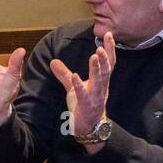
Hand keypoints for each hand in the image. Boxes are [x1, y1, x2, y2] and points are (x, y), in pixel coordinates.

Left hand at [50, 31, 116, 148]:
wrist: (87, 127)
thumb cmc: (83, 104)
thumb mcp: (73, 87)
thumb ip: (64, 74)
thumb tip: (53, 61)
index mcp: (101, 81)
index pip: (108, 63)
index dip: (109, 49)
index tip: (109, 35)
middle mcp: (101, 88)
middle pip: (106, 70)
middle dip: (104, 58)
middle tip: (101, 46)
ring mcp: (95, 97)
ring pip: (99, 81)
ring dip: (96, 68)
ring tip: (94, 56)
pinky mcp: (87, 106)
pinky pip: (84, 95)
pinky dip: (79, 85)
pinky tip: (75, 76)